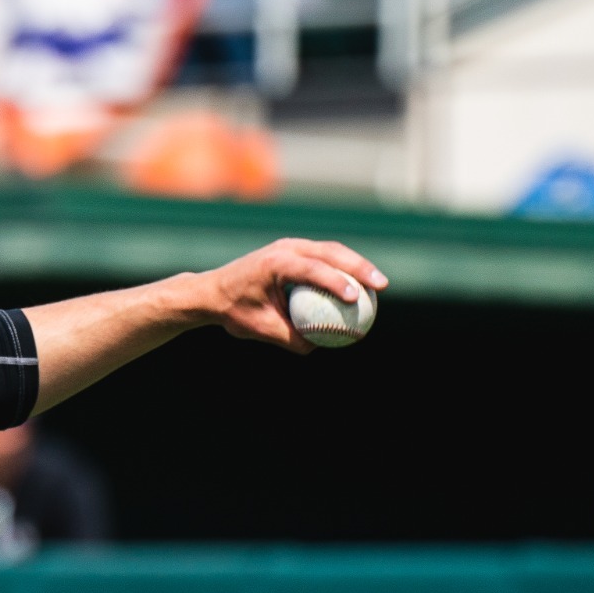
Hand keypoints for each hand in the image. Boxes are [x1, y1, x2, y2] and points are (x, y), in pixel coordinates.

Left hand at [194, 238, 386, 353]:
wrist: (212, 292)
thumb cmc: (234, 312)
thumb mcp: (261, 330)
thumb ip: (291, 339)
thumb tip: (321, 346)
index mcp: (274, 263)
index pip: (312, 269)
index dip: (336, 281)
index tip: (355, 298)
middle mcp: (284, 248)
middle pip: (330, 252)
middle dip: (359, 267)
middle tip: (381, 286)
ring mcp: (290, 246)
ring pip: (331, 250)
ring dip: (357, 264)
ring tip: (379, 284)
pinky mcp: (294, 251)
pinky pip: (324, 257)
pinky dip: (343, 268)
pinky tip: (360, 286)